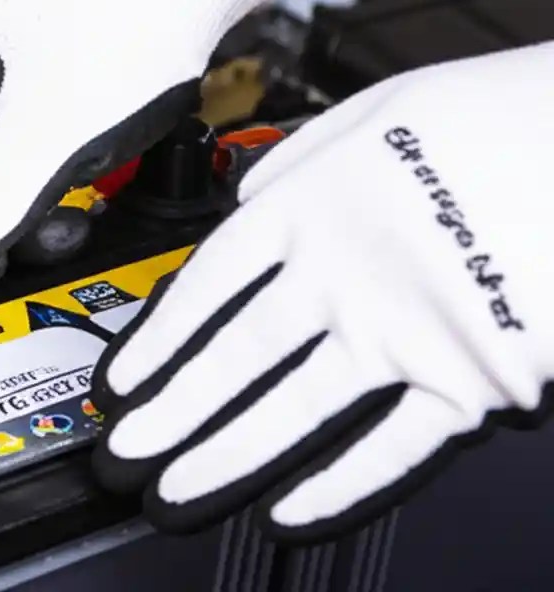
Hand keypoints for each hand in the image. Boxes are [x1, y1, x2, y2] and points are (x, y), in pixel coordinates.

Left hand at [91, 42, 553, 542]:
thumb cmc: (497, 114)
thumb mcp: (371, 111)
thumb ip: (296, 160)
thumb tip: (245, 198)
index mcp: (313, 207)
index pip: (208, 286)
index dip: (157, 340)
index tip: (123, 381)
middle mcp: (343, 274)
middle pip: (234, 356)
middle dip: (170, 412)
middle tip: (122, 453)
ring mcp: (403, 330)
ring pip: (294, 410)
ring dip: (226, 457)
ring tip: (175, 491)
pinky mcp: (472, 373)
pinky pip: (393, 446)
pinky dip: (339, 485)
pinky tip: (290, 510)